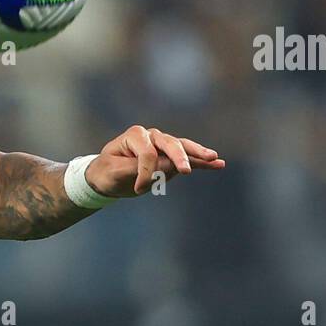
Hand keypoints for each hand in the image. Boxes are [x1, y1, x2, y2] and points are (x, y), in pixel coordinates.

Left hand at [85, 125, 224, 196]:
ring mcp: (162, 144)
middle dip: (178, 157)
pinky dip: (202, 161)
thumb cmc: (107, 172)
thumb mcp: (116, 172)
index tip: (137, 189)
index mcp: (135, 136)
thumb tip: (167, 166)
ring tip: (214, 158)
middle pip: (169, 144)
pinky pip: (188, 157)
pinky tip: (218, 164)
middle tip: (185, 171)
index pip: (147, 154)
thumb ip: (138, 168)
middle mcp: (151, 135)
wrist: (106, 175)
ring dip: (198, 154)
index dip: (145, 173)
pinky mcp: (170, 156)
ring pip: (182, 147)